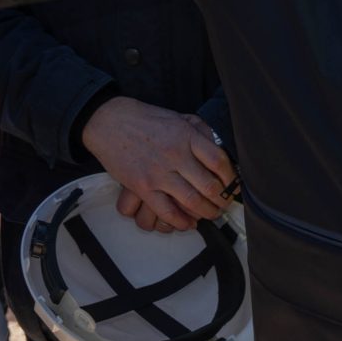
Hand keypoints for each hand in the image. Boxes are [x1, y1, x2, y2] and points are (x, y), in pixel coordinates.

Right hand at [79, 96, 235, 233]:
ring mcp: (158, 173)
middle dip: (221, 200)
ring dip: (206, 213)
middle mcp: (175, 155)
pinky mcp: (142, 187)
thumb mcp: (177, 117)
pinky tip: (188, 223)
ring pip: (192, 202)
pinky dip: (181, 221)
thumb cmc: (145, 119)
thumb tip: (219, 148)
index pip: (218, 160)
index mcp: (186, 136)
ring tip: (211, 214)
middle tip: (224, 204)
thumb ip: (200, 131)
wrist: (109, 122)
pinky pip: (166, 211)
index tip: (232, 184)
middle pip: (209, 185)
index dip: (230, 177)